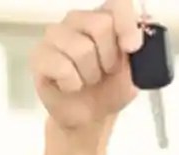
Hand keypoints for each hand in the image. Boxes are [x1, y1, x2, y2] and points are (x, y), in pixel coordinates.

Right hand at [30, 0, 145, 132]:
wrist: (89, 118)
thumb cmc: (109, 90)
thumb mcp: (135, 73)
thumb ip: (140, 52)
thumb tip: (137, 39)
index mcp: (104, 18)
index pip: (118, 2)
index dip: (127, 24)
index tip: (131, 48)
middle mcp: (78, 20)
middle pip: (100, 24)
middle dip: (109, 57)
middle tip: (105, 71)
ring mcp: (55, 36)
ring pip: (81, 48)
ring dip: (90, 74)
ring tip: (87, 80)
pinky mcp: (39, 56)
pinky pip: (62, 67)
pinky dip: (73, 84)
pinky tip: (70, 86)